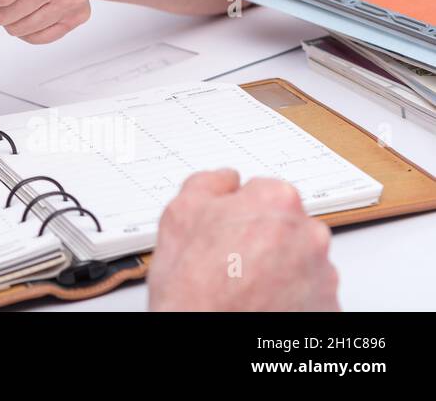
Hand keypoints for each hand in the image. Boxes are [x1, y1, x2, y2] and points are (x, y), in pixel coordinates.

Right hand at [148, 169, 339, 310]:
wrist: (201, 329)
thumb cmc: (192, 286)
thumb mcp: (180, 214)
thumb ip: (208, 183)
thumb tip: (225, 179)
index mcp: (277, 201)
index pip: (265, 192)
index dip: (241, 211)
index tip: (228, 230)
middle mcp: (309, 234)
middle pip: (288, 225)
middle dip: (264, 238)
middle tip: (232, 260)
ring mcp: (323, 274)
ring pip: (300, 260)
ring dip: (279, 268)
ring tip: (245, 286)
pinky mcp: (328, 308)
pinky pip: (310, 292)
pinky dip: (291, 297)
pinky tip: (261, 302)